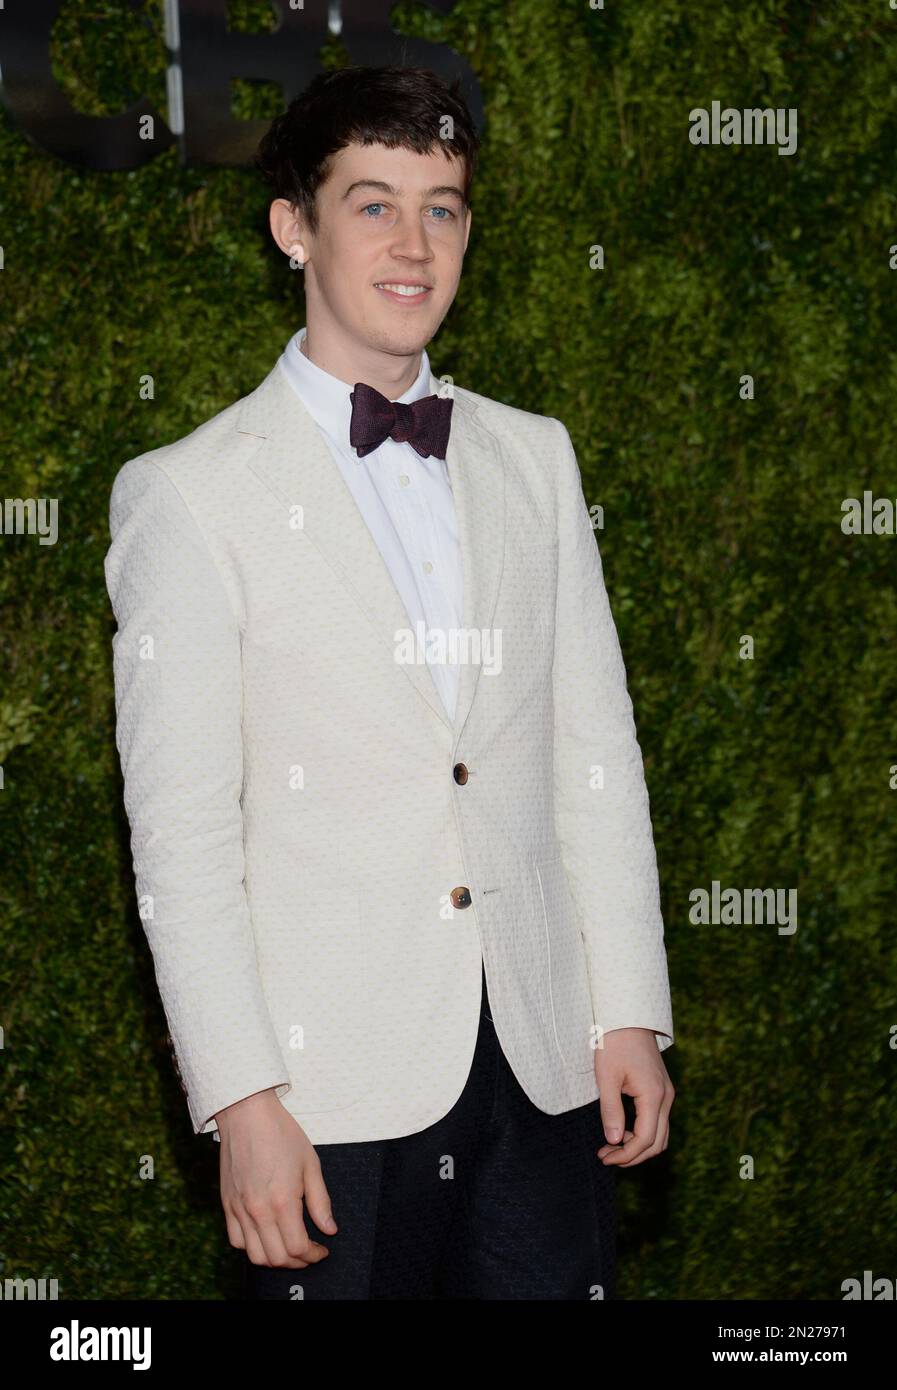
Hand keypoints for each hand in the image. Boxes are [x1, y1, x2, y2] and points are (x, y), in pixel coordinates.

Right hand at [216, 1087, 336, 1267]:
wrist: (247, 1113)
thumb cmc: (281, 1133)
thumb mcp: (310, 1163)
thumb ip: (320, 1200)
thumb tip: (329, 1229)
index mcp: (282, 1201)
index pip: (298, 1247)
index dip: (313, 1255)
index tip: (322, 1250)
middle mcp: (258, 1210)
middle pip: (277, 1258)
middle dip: (297, 1262)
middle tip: (309, 1252)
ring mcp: (239, 1209)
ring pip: (255, 1256)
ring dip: (274, 1259)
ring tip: (288, 1249)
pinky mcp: (227, 1204)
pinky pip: (236, 1240)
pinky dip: (251, 1247)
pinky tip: (265, 1237)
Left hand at [594, 1029, 674, 1166]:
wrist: (628, 1017)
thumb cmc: (614, 1043)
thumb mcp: (606, 1077)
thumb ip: (611, 1111)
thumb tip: (613, 1141)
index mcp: (653, 1095)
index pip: (645, 1140)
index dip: (625, 1155)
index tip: (604, 1157)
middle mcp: (666, 1097)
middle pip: (657, 1142)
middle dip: (632, 1156)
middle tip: (606, 1157)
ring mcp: (666, 1093)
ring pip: (661, 1134)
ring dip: (639, 1146)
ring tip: (612, 1147)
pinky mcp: (662, 1089)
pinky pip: (658, 1121)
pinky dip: (643, 1133)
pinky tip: (623, 1131)